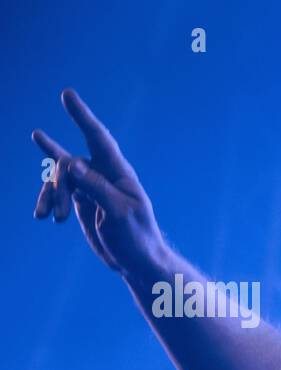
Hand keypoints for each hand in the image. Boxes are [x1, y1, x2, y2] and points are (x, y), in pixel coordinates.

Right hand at [32, 89, 168, 281]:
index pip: (98, 138)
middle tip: (59, 215)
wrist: (137, 262)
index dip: (82, 116)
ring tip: (47, 217)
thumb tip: (70, 163)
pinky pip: (56, 191)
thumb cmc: (136, 238)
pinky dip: (47, 202)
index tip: (66, 94)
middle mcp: (104, 174)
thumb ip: (95, 187)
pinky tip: (41, 215)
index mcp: (119, 173)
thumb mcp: (118, 213)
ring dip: (51, 196)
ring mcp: (90, 186)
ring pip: (59, 177)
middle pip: (70, 164)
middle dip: (59, 186)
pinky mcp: (80, 199)